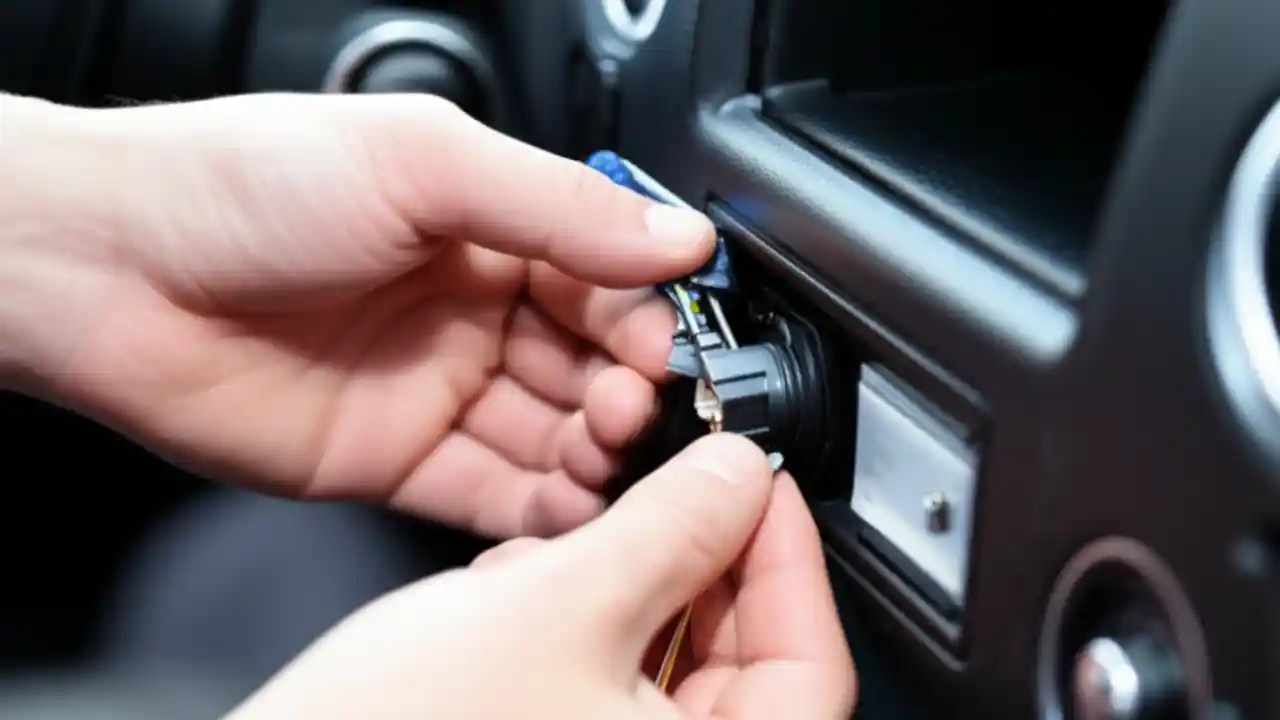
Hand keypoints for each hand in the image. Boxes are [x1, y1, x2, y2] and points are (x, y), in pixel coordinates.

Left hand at [0, 92, 714, 536]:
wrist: (111, 269)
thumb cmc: (244, 185)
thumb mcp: (426, 162)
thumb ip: (562, 206)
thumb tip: (679, 237)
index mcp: (489, 223)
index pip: (605, 276)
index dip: (645, 316)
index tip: (671, 349)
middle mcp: (472, 307)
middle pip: (590, 361)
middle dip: (627, 389)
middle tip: (634, 407)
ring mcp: (437, 387)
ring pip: (553, 432)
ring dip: (595, 451)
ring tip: (604, 453)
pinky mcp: (398, 459)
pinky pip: (493, 493)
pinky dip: (541, 508)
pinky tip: (572, 507)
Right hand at [228, 434, 856, 718]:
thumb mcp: (559, 605)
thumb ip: (671, 529)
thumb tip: (736, 476)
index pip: (813, 665)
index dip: (791, 556)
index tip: (758, 482)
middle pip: (742, 661)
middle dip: (703, 563)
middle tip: (683, 486)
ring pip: (665, 667)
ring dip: (632, 586)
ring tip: (585, 535)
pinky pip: (601, 683)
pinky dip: (579, 625)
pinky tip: (524, 589)